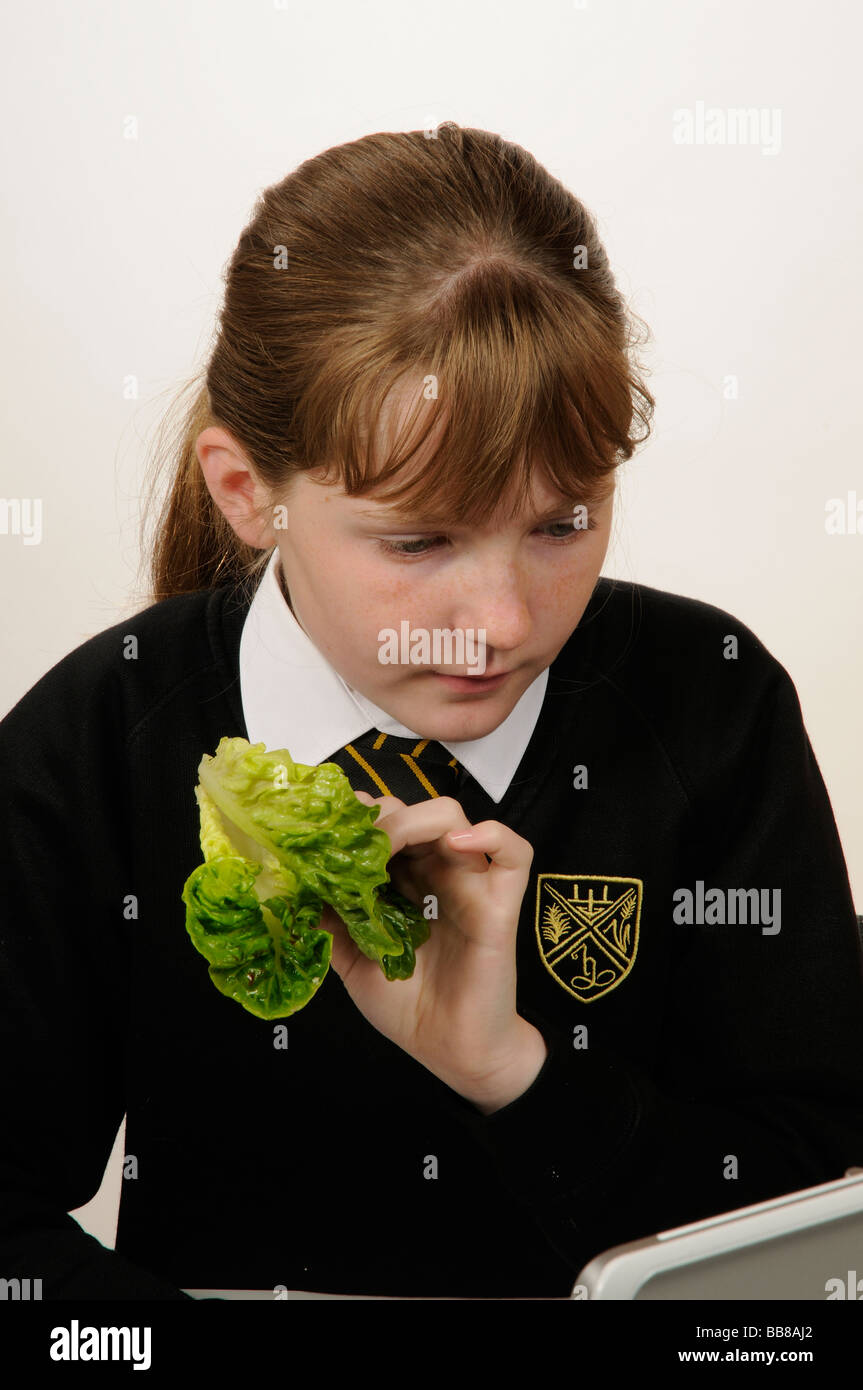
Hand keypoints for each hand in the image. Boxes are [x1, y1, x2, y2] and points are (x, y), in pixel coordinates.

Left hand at [320, 791, 545, 1109]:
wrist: (448, 1051)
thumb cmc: (407, 1007)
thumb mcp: (351, 960)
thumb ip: (329, 919)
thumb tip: (294, 882)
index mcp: (402, 882)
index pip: (384, 824)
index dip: (358, 818)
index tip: (327, 829)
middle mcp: (435, 873)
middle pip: (411, 811)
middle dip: (378, 818)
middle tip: (351, 845)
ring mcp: (469, 884)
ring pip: (453, 818)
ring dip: (414, 821)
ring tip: (389, 847)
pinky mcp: (499, 904)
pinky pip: (513, 854)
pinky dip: (490, 835)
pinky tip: (457, 844)